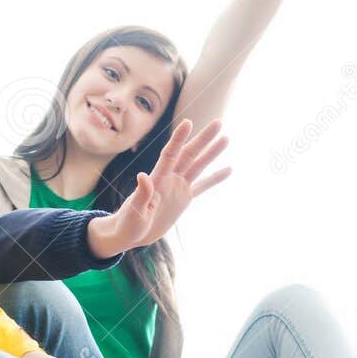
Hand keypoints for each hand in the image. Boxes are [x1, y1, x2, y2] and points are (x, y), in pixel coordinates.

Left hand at [86, 118, 230, 257]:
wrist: (130, 235)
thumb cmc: (128, 223)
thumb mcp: (134, 211)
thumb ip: (141, 194)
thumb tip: (143, 175)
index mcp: (157, 179)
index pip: (170, 154)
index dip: (178, 139)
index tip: (188, 123)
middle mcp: (169, 179)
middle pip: (189, 154)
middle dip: (203, 139)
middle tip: (218, 122)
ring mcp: (178, 187)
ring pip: (198, 166)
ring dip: (211, 153)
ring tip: (226, 138)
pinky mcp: (184, 198)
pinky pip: (202, 186)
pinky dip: (215, 178)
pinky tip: (229, 169)